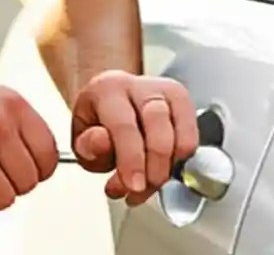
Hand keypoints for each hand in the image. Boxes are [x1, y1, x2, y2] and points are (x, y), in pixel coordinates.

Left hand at [70, 71, 197, 205]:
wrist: (110, 105)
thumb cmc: (97, 126)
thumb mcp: (81, 141)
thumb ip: (88, 146)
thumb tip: (101, 143)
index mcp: (107, 90)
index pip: (123, 124)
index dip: (131, 159)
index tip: (133, 186)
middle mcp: (138, 85)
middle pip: (157, 122)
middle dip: (154, 164)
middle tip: (142, 189)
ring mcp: (164, 91)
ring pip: (179, 131)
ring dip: (168, 167)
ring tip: (149, 185)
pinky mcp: (183, 102)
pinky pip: (192, 137)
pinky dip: (180, 162)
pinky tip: (162, 172)